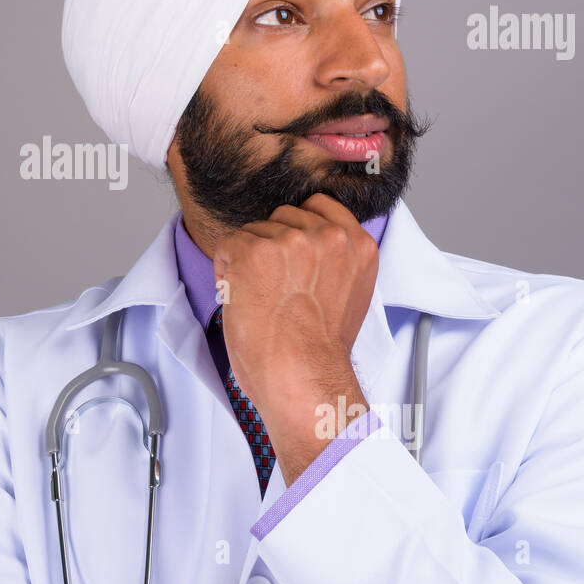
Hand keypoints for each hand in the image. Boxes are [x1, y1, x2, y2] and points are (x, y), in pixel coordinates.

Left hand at [211, 194, 377, 482]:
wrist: (301, 377)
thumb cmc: (318, 352)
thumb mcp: (348, 294)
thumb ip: (336, 261)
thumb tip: (311, 251)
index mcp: (357, 245)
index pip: (320, 205)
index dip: (298, 230)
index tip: (294, 259)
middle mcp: (328, 236)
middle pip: (282, 217)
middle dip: (273, 247)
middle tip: (277, 290)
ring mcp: (290, 241)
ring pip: (253, 232)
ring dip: (248, 260)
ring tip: (263, 299)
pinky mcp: (254, 252)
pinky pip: (227, 246)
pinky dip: (226, 272)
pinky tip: (242, 299)